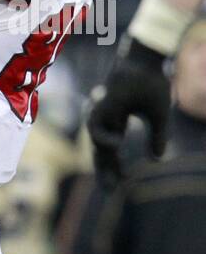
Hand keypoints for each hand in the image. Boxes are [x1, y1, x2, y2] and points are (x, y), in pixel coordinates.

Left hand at [87, 39, 170, 183]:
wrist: (147, 61)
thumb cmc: (153, 83)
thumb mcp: (158, 117)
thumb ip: (156, 138)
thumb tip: (157, 160)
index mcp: (117, 121)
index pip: (111, 150)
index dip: (115, 167)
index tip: (121, 183)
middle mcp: (107, 120)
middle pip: (101, 152)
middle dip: (106, 172)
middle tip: (110, 192)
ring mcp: (102, 114)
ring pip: (96, 144)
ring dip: (104, 163)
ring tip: (113, 181)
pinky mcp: (100, 106)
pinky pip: (95, 128)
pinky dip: (105, 138)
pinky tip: (119, 144)